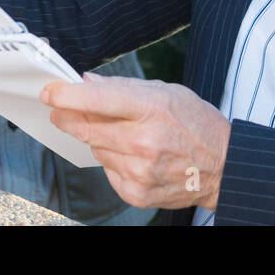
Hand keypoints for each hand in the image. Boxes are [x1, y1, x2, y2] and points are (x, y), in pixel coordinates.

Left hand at [41, 75, 231, 210]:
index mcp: (151, 108)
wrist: (225, 166)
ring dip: (97, 138)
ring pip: (95, 149)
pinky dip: (112, 160)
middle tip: (59, 111)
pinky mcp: (137, 192)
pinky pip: (107, 170)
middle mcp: (144, 141)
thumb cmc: (197, 124)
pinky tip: (131, 154)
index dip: (66, 95)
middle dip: (68, 116)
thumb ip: (123, 86)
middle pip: (87, 128)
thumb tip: (87, 82)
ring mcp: (139, 170)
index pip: (97, 99)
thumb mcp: (166, 91)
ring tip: (121, 133)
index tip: (49, 92)